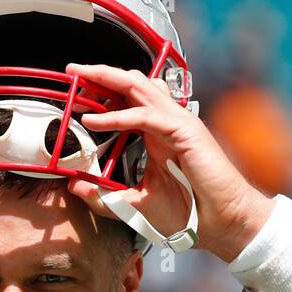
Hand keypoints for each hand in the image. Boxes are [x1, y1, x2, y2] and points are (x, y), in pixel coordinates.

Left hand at [64, 63, 273, 261]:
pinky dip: (118, 116)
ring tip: (80, 77)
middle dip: (100, 73)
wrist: (220, 222)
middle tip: (72, 69)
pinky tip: (94, 121)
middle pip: (131, 83)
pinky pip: (145, 116)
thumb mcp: (134, 204)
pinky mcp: (185, 131)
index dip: (102, 90)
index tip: (75, 90)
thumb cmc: (187, 213)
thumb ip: (104, 196)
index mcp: (156, 133)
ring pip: (139, 88)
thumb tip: (75, 186)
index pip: (127, 99)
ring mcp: (177, 123)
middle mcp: (166, 122)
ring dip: (107, 80)